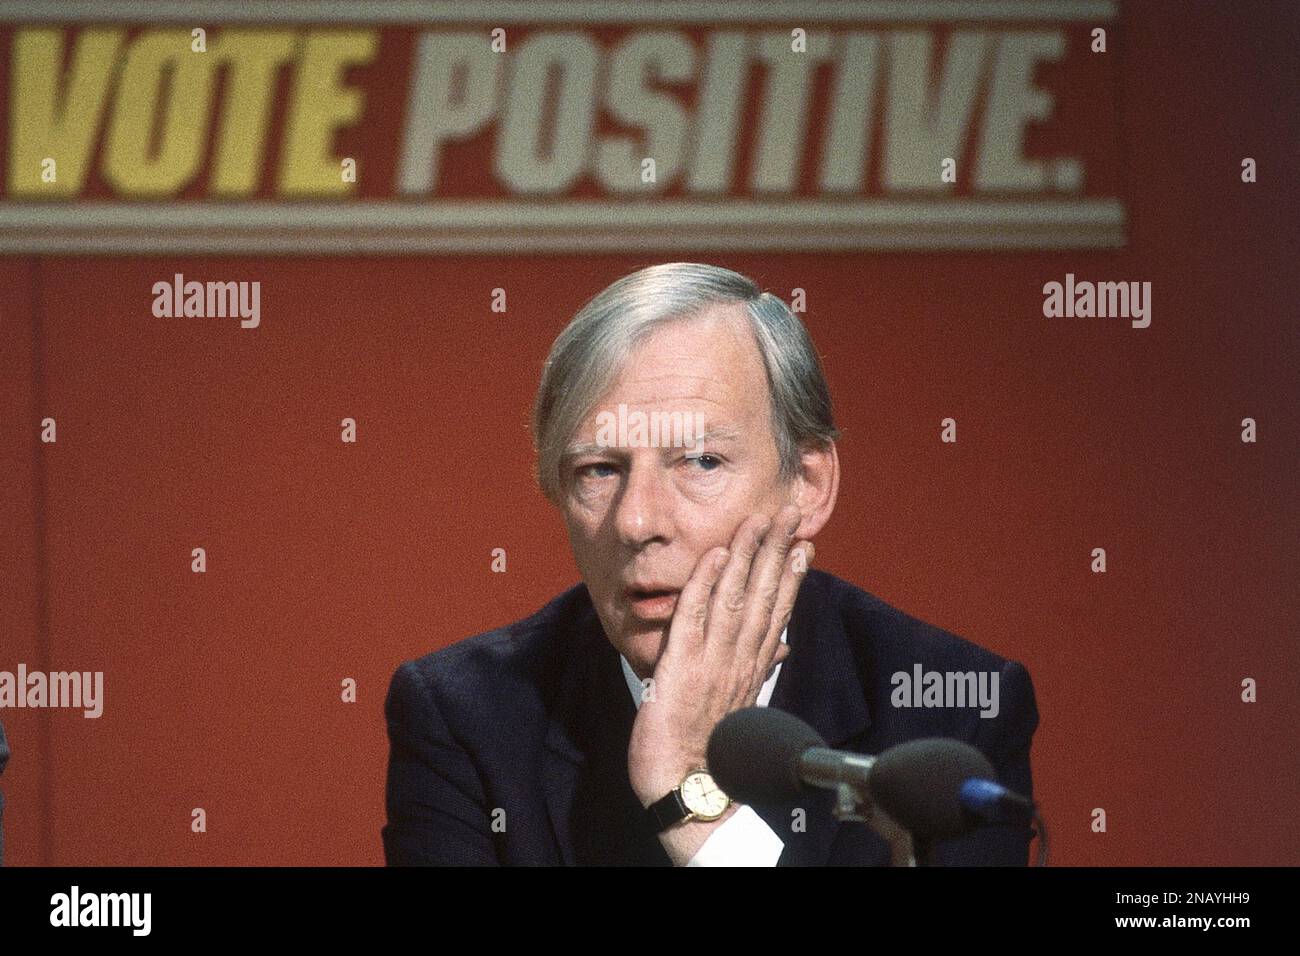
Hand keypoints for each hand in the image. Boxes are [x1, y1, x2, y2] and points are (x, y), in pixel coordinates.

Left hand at [627, 503, 813, 809]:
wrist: (686, 789)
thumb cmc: (707, 753)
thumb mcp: (739, 706)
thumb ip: (758, 669)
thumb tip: (782, 648)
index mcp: (752, 668)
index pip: (776, 612)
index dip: (791, 576)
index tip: (804, 545)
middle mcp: (738, 659)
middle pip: (762, 595)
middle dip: (777, 550)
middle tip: (790, 513)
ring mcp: (712, 660)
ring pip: (734, 597)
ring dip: (748, 555)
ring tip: (760, 520)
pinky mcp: (681, 665)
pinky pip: (693, 616)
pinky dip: (705, 583)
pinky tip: (717, 555)